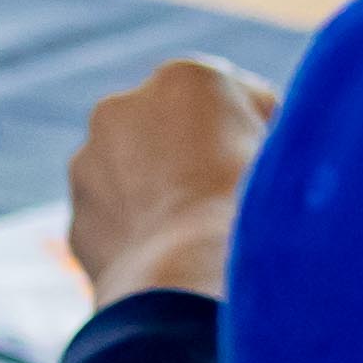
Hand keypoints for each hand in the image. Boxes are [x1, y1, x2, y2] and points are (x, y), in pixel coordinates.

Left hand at [71, 56, 276, 305]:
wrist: (191, 283)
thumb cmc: (254, 213)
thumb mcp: (286, 152)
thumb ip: (265, 134)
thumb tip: (259, 147)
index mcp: (184, 78)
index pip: (232, 95)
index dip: (258, 131)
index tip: (275, 165)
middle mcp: (121, 108)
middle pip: (174, 128)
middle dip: (198, 154)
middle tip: (238, 200)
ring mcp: (87, 165)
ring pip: (138, 173)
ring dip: (165, 193)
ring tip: (206, 238)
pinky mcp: (77, 219)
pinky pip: (119, 220)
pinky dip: (142, 233)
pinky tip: (177, 260)